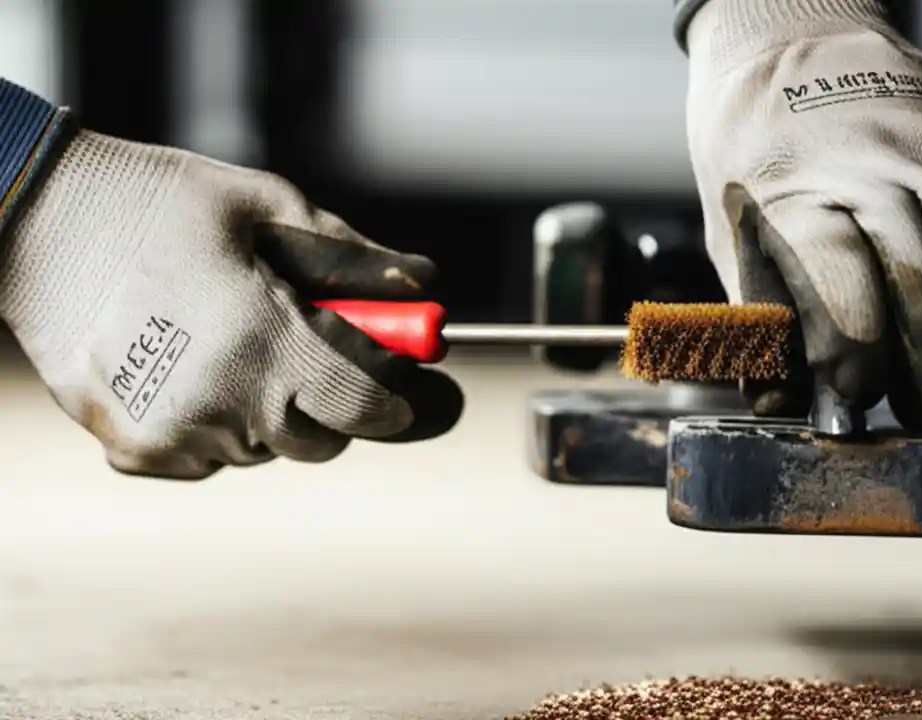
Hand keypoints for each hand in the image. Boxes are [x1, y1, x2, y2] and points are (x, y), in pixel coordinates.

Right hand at [0, 130, 462, 478]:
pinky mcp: (133, 449)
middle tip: (305, 352)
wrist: (38, 220)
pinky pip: (207, 459)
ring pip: (262, 450)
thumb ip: (353, 260)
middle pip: (318, 442)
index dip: (391, 402)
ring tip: (231, 345)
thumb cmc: (160, 203)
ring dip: (268, 414)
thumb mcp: (268, 208)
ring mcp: (172, 433)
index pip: (363, 409)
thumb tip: (428, 285)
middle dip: (328, 404)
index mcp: (262, 338)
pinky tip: (187, 369)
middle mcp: (220, 400)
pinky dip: (214, 426)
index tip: (395, 389)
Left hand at [685, 0, 921, 428]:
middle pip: (921, 285)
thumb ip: (763, 320)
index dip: (851, 352)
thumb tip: (778, 400)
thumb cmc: (769, 173)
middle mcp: (872, 176)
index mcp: (797, 196)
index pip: (836, 278)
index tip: (856, 399)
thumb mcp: (737, 238)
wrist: (805, 65)